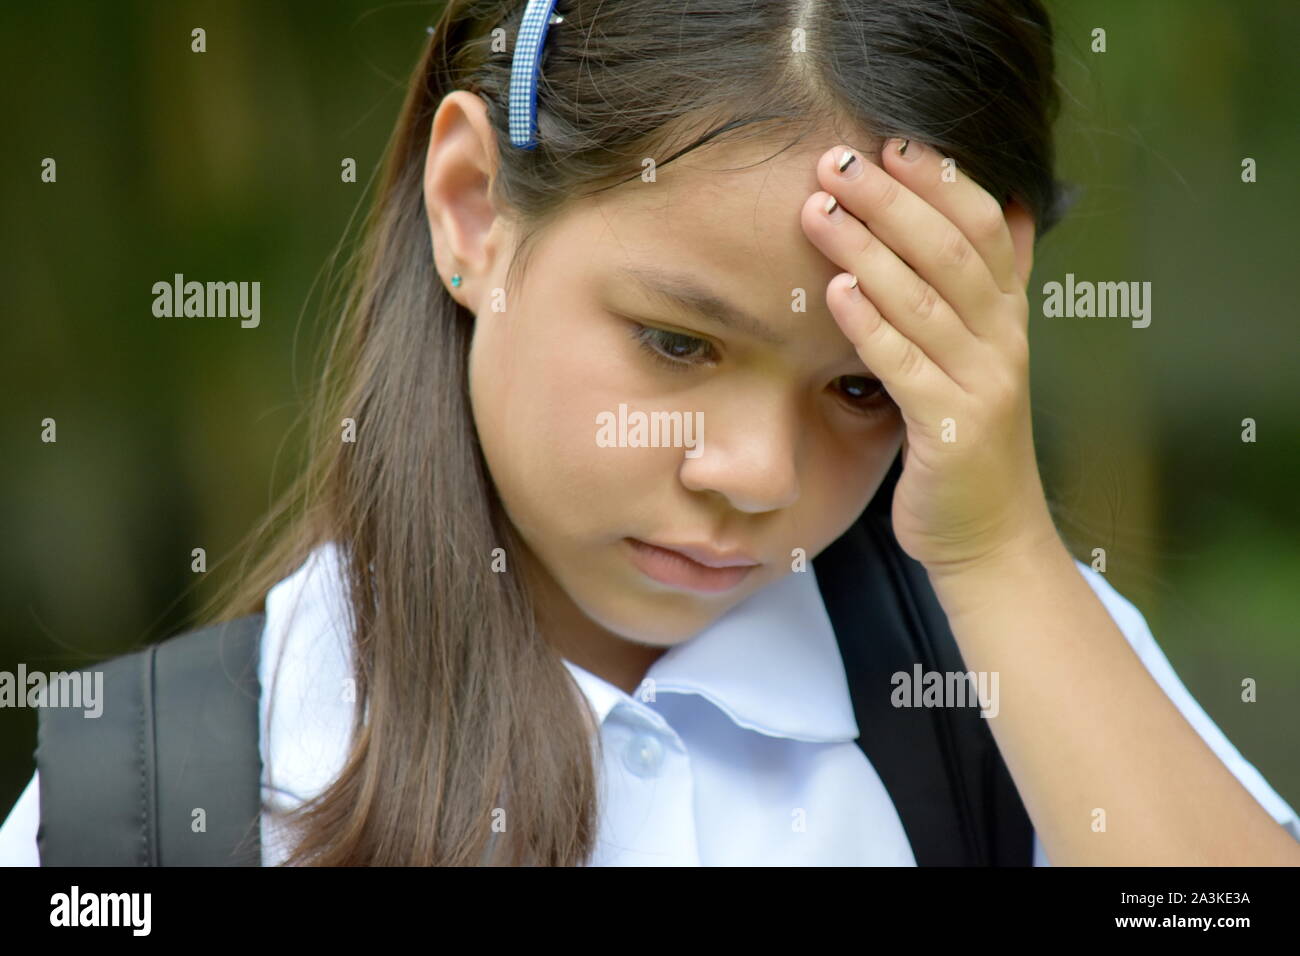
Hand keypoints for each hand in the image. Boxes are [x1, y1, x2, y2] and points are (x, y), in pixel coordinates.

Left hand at [800, 138, 1059, 575]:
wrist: (989, 538)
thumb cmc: (965, 443)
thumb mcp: (982, 359)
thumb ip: (986, 292)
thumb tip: (1010, 210)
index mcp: (1007, 319)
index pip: (986, 228)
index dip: (942, 181)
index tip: (892, 143)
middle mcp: (1003, 344)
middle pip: (951, 252)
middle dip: (892, 201)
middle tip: (837, 163)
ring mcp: (983, 388)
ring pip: (925, 302)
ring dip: (868, 250)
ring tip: (820, 211)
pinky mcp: (953, 432)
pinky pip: (907, 367)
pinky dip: (872, 326)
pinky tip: (836, 291)